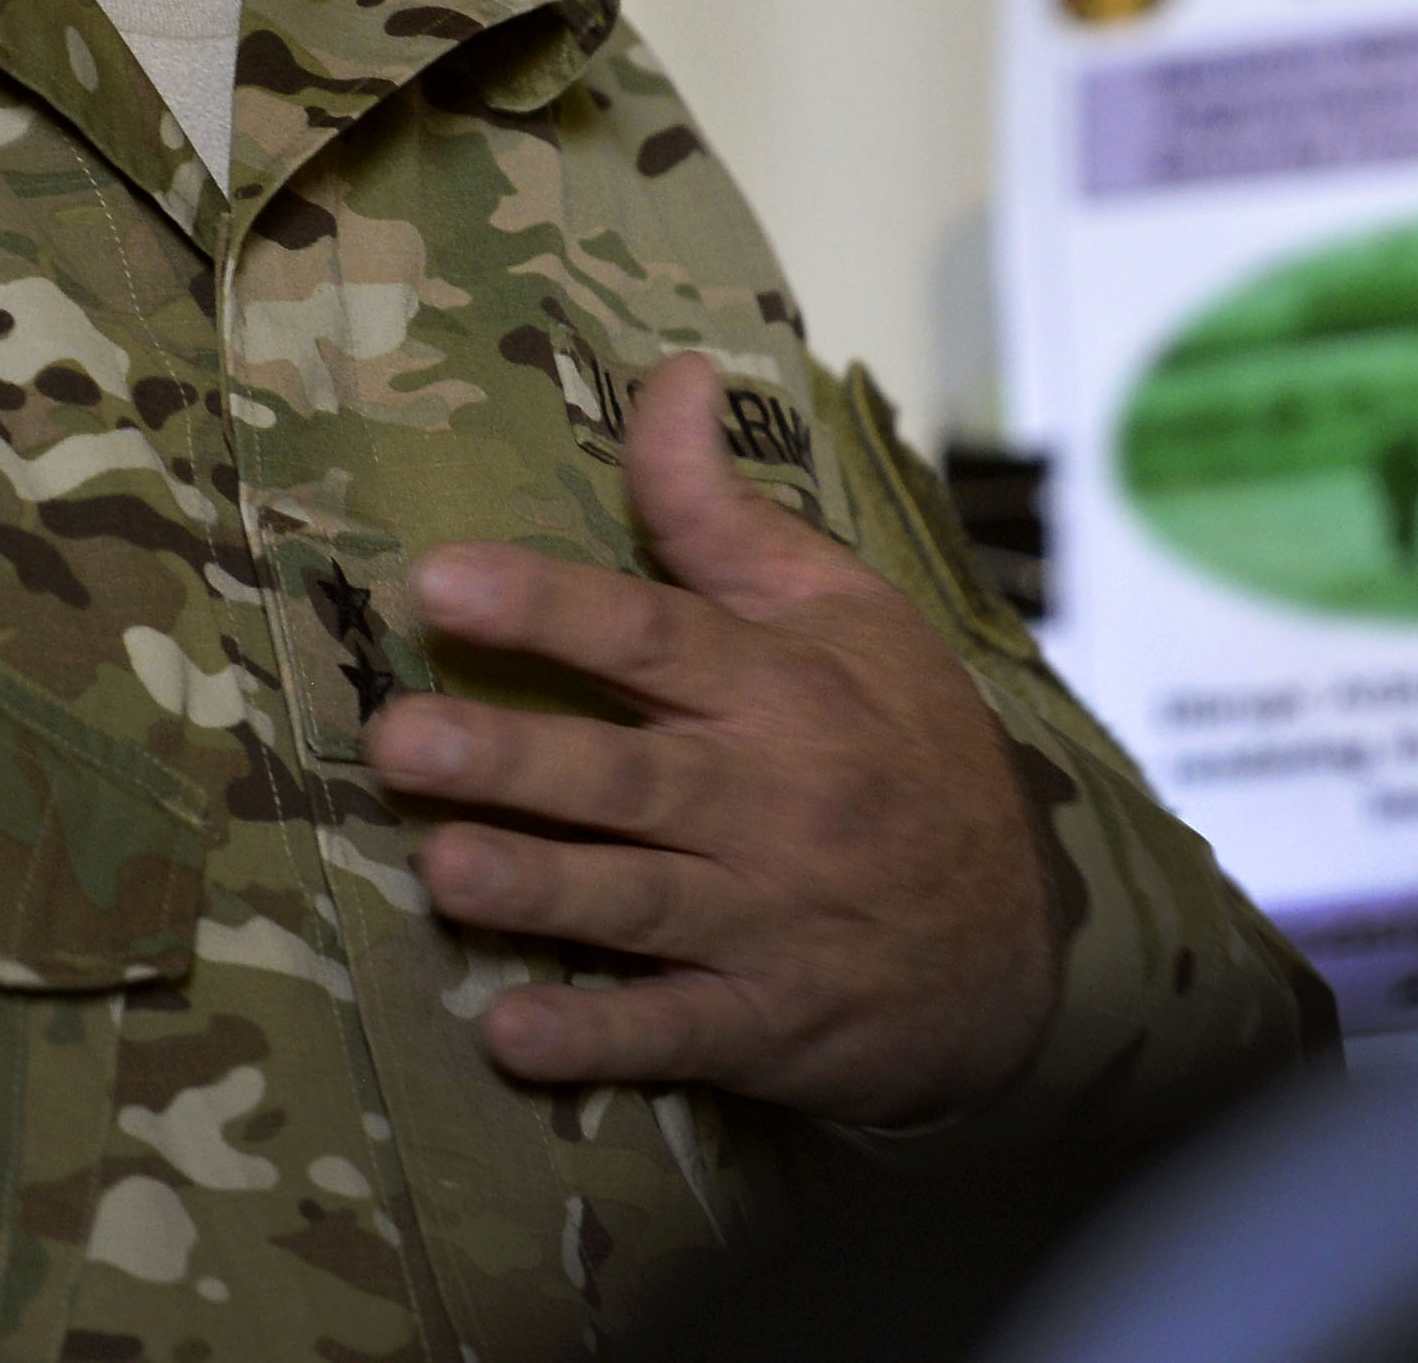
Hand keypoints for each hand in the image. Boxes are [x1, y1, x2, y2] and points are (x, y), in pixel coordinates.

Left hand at [365, 352, 1063, 1123]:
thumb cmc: (906, 748)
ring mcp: (765, 920)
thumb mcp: (844, 613)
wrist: (1017, 940)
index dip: (550, 606)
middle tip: (399, 737)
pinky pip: (675, 1035)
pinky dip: (599, 1042)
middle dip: (516, 757)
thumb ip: (726, 513)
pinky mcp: (761, 1024)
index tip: (443, 579)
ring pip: (640, 902)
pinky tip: (516, 1035)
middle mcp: (768, 799)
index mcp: (780, 686)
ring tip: (443, 868)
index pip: (654, 634)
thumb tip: (670, 376)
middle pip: (629, 774)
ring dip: (543, 889)